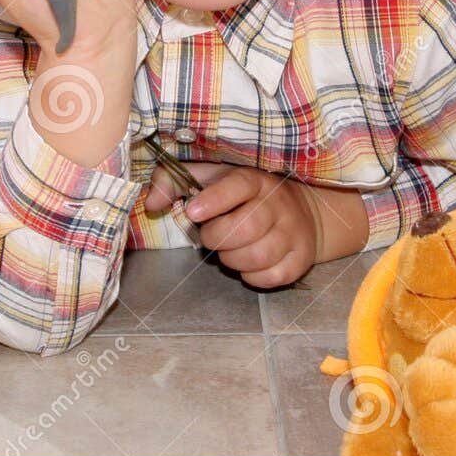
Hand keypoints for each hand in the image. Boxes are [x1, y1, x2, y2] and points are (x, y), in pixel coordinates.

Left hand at [165, 164, 320, 288]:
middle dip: (218, 238)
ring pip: (258, 256)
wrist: (304, 211)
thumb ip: (174, 183)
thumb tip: (150, 204)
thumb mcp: (211, 178)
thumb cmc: (245, 195)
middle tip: (210, 237)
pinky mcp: (301, 259)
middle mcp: (278, 204)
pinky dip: (253, 277)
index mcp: (255, 180)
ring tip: (229, 251)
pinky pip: (272, 277)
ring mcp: (293, 232)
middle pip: (247, 227)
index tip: (193, 211)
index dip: (214, 200)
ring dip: (233, 260)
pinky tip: (248, 265)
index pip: (238, 185)